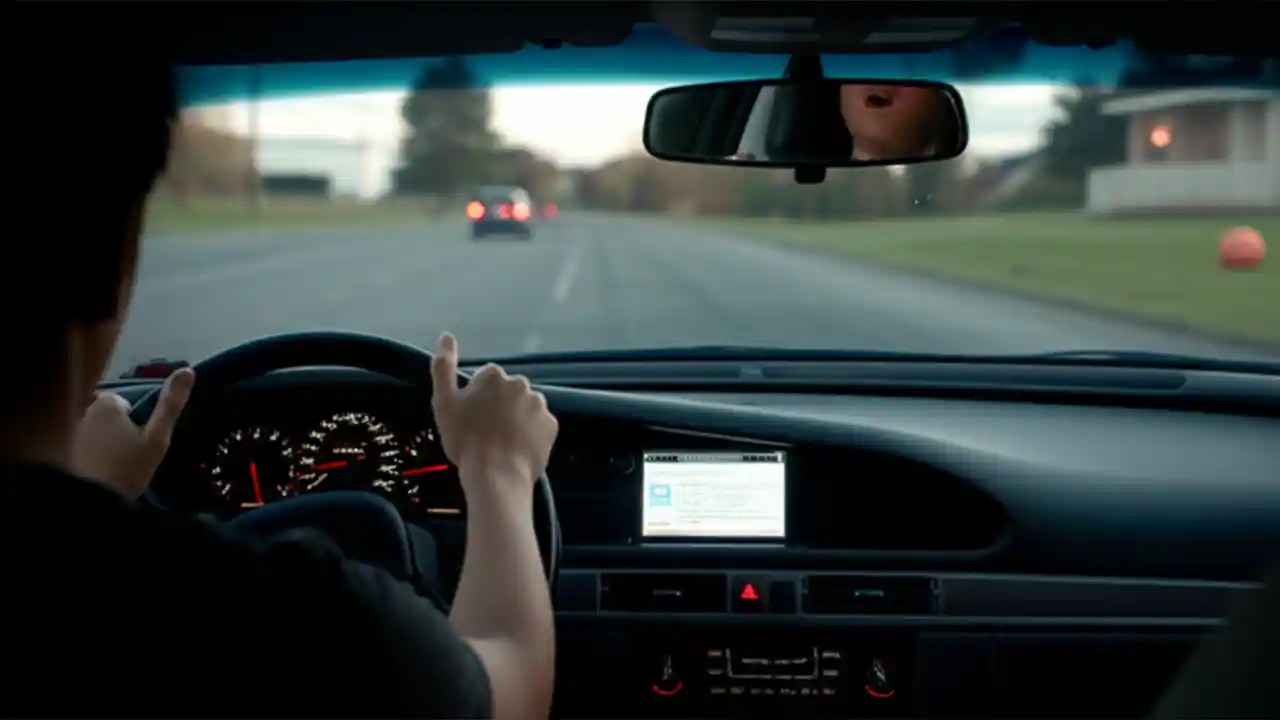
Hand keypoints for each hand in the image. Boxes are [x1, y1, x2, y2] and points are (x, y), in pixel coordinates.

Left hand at [72, 368, 194, 499]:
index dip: (134, 422)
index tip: (139, 444)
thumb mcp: (157, 439)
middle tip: (127, 456)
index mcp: (107, 404)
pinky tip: (96, 471)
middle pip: (105, 415)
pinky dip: (87, 453)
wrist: (90, 502)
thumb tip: (188, 370)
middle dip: (115, 429)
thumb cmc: (127, 468)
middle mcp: (83, 410)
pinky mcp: (60, 451)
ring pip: (92, 430)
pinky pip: (79, 446)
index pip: (124, 404)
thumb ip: (170, 405)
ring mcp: (69, 431)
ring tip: (111, 466)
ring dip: (100, 441)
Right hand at [430, 333, 557, 490]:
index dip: (477, 398)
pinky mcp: (552, 425)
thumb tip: (446, 335)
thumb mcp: (444, 402)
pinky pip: (539, 426)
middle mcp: (521, 383)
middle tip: (486, 432)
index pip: (486, 379)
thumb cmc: (465, 439)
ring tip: (502, 443)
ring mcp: (539, 404)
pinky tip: (518, 449)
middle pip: (507, 392)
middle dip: (499, 405)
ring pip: (524, 408)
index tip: (471, 417)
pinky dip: (531, 434)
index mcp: (494, 376)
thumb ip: (443, 367)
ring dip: (516, 418)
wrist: (496, 474)